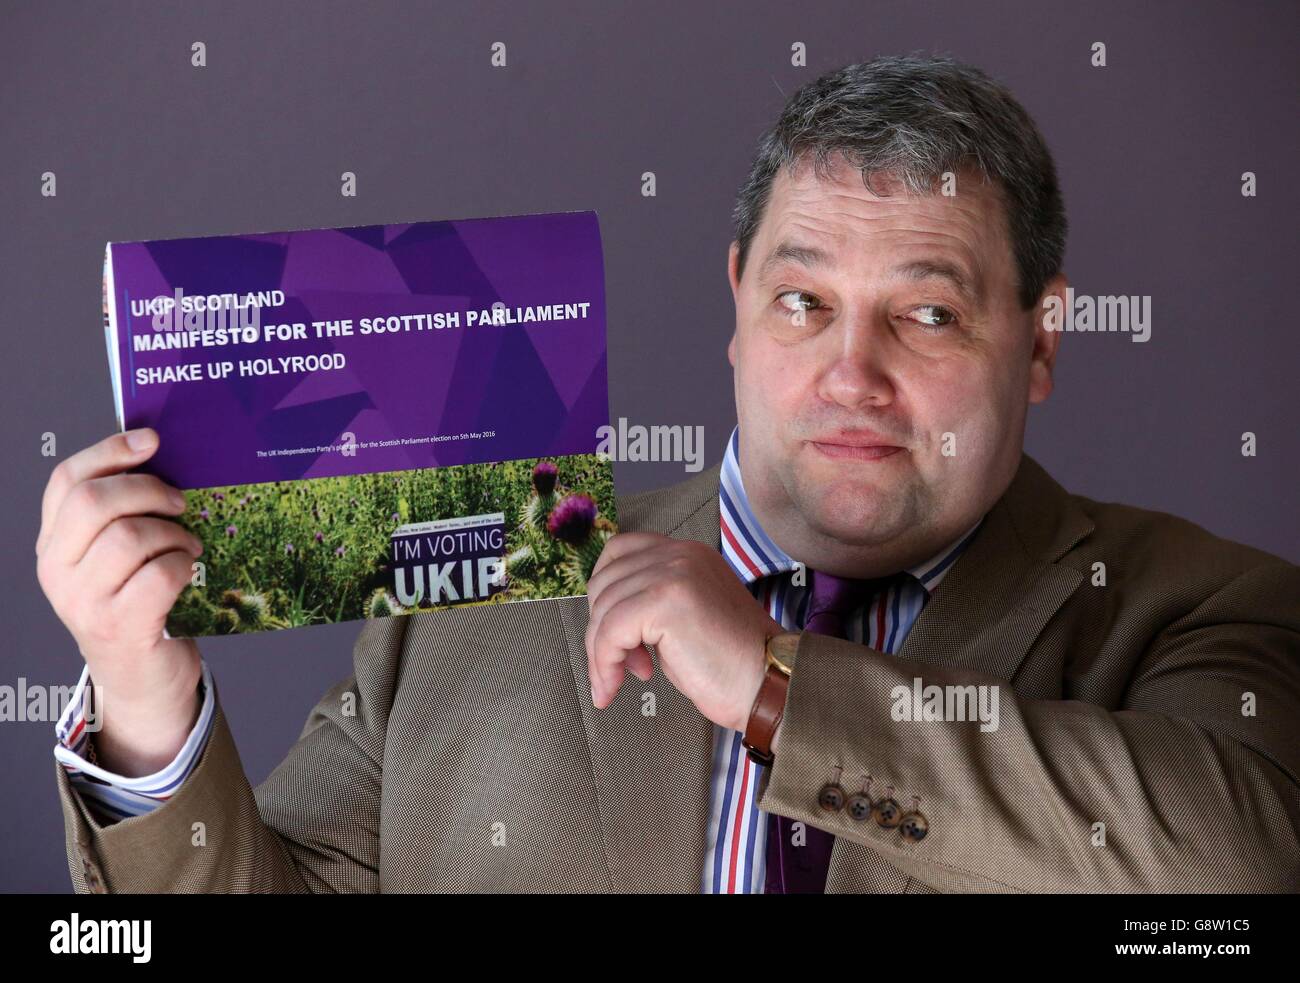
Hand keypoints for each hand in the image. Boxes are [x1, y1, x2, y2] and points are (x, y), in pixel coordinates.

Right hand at [36, 429, 204, 776]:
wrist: (143, 677)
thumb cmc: (140, 605)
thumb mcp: (119, 556)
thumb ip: (125, 512)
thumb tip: (161, 454)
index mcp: (54, 544)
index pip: (67, 480)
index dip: (109, 451)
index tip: (152, 439)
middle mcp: (56, 571)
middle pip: (95, 501)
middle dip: (149, 490)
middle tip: (181, 503)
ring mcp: (83, 602)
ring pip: (130, 537)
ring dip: (173, 533)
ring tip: (188, 546)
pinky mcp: (119, 627)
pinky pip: (159, 575)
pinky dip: (182, 565)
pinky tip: (188, 571)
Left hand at [584, 532, 782, 730]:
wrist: (769, 683)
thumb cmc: (731, 664)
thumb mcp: (685, 618)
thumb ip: (650, 604)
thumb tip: (604, 619)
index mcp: (688, 553)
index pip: (621, 550)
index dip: (603, 589)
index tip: (608, 630)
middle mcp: (680, 553)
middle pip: (606, 580)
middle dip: (600, 629)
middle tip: (618, 666)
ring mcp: (674, 572)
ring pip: (603, 609)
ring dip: (600, 654)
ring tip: (618, 680)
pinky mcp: (666, 600)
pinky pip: (610, 631)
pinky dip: (604, 663)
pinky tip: (615, 686)